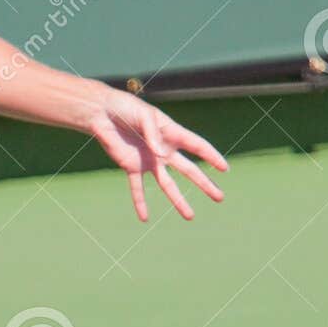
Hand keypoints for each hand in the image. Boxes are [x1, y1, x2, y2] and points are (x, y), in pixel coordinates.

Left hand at [86, 85, 227, 222]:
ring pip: (168, 185)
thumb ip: (153, 134)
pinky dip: (140, 203)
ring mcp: (149, 161)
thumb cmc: (126, 108)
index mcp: (171, 132)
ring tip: (190, 216)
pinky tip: (144, 218)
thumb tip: (161, 155)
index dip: (211, 157)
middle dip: (204, 184)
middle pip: (189, 170)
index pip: (197, 146)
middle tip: (219, 197)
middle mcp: (164, 150)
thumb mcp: (144, 115)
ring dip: (179, 201)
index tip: (224, 169)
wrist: (103, 113)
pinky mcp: (131, 167)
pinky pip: (137, 188)